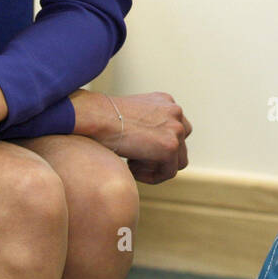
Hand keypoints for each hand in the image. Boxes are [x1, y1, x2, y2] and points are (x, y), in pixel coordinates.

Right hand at [72, 90, 190, 184]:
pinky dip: (150, 176)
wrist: (96, 116)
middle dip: (160, 158)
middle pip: (181, 145)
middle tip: (134, 160)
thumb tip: (150, 144)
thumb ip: (147, 124)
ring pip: (177, 161)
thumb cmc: (102, 117)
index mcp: (165, 101)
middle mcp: (175, 111)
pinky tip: (130, 167)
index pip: (175, 129)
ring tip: (132, 164)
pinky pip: (168, 173)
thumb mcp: (130, 113)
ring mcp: (176, 128)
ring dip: (156, 168)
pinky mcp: (170, 146)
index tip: (138, 150)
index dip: (158, 145)